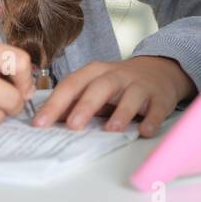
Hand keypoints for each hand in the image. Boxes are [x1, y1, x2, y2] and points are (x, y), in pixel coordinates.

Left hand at [32, 55, 195, 136]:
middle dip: (86, 106)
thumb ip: (74, 101)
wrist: (160, 70)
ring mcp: (140, 86)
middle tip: (73, 125)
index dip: (55, 104)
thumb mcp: (95, 85)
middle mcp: (117, 76)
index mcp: (95, 73)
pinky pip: (156, 108)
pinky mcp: (160, 98)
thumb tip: (45, 123)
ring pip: (131, 96)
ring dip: (121, 113)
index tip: (40, 124)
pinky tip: (144, 131)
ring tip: (112, 130)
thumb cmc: (119, 84)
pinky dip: (152, 119)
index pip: (72, 85)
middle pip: (100, 87)